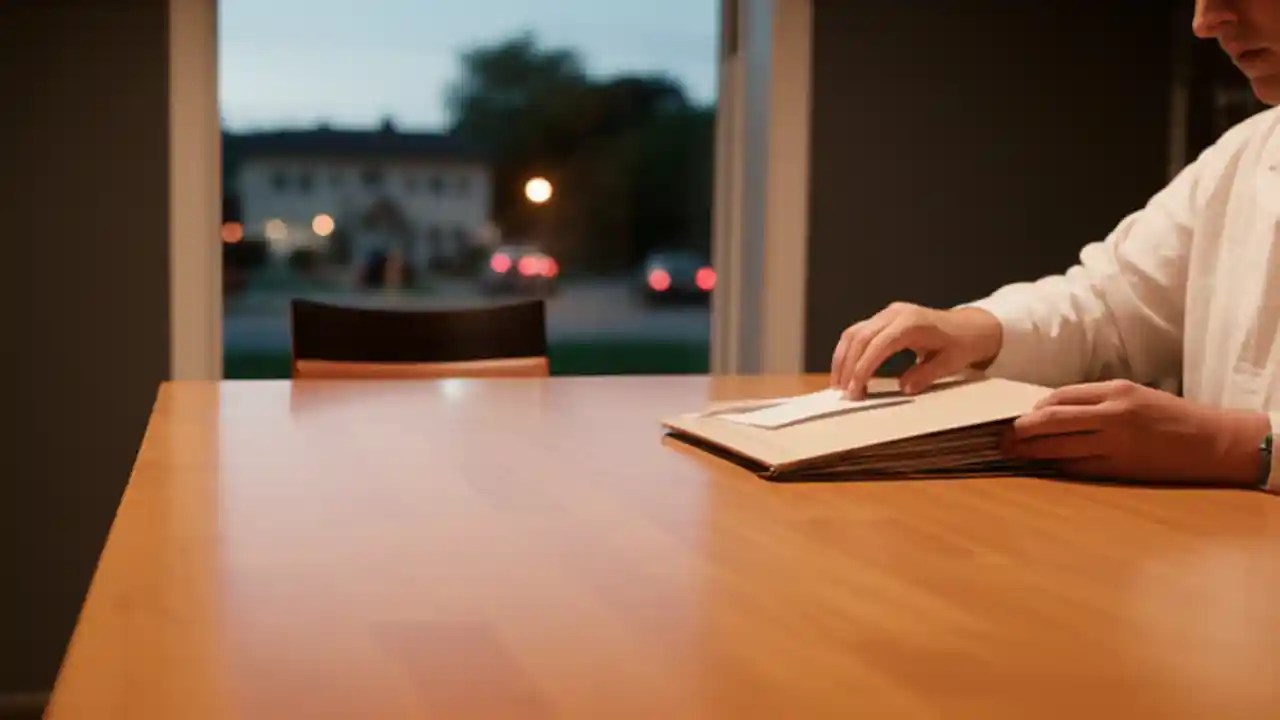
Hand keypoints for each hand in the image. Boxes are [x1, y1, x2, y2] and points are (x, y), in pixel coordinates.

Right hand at [830, 303, 1002, 397]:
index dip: (863, 368)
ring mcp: (888, 314)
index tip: (855, 390)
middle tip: (844, 393)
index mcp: (912, 323)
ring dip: (842, 359)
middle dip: (847, 367)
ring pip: (854, 333)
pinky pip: (858, 332)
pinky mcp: (884, 318)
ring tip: (839, 384)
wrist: (970, 327)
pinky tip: (846, 370)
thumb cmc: (962, 345)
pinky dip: (848, 351)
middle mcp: (895, 314)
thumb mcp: (950, 363)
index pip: (878, 345)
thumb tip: (903, 388)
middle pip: (860, 337)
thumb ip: (926, 375)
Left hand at [1006, 380, 1269, 485]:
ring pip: (1059, 448)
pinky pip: (1078, 468)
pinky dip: (1057, 467)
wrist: (1212, 443)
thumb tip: (1052, 411)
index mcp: (1115, 392)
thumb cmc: (1171, 417)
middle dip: (1020, 431)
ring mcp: (1115, 444)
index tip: (1018, 418)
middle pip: (1050, 422)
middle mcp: (1112, 416)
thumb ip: (1095, 401)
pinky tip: (1044, 467)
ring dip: (1032, 452)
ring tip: (1012, 454)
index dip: (1034, 410)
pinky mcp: (1120, 469)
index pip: (1059, 398)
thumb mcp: (1134, 395)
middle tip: (1001, 439)